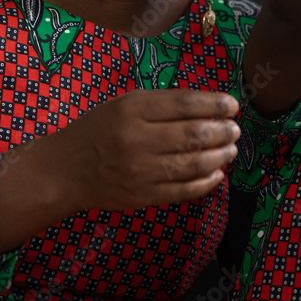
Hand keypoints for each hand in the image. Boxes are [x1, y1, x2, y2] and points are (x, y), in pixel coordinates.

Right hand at [54, 88, 240, 210]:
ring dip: (219, 157)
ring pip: (193, 164)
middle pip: (193, 134)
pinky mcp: (142, 196)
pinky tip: (216, 174)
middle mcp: (136, 139)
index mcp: (132, 109)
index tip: (232, 106)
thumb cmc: (100, 130)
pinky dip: (206, 183)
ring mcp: (139, 171)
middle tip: (234, 130)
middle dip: (222, 132)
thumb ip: (163, 104)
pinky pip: (183, 190)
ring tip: (230, 150)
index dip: (215, 104)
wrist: (65, 170)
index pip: (185, 104)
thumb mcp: (124, 104)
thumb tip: (209, 107)